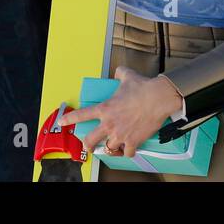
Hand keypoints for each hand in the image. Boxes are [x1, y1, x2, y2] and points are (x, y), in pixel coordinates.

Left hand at [57, 67, 183, 159]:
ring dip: (111, 148)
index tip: (63, 122)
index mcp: (105, 108)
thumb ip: (120, 73)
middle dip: (87, 145)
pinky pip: (127, 153)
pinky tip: (129, 149)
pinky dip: (128, 152)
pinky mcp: (133, 141)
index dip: (69, 119)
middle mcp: (109, 124)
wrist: (159, 97)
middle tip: (89, 145)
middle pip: (90, 141)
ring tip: (114, 146)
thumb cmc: (144, 87)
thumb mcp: (128, 76)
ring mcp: (120, 134)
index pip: (81, 115)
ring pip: (108, 149)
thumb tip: (119, 71)